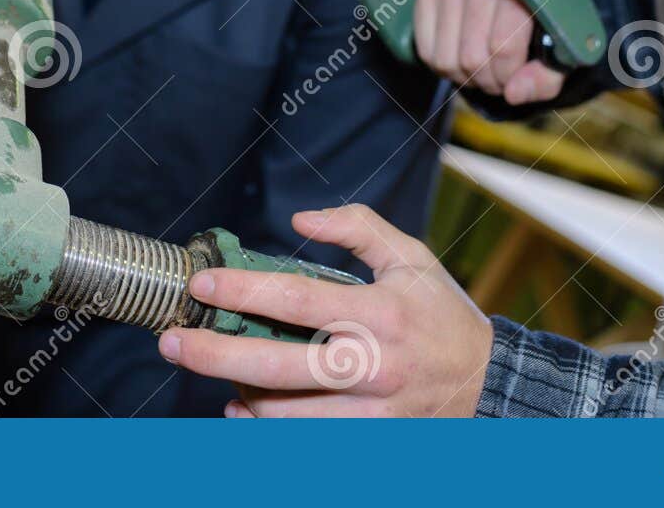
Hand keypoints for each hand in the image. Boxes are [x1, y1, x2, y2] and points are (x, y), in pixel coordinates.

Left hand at [157, 205, 494, 416]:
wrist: (490, 385)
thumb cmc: (443, 315)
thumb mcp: (411, 257)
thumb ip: (357, 228)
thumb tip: (300, 220)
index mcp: (379, 313)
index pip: (298, 298)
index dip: (244, 289)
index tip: (201, 282)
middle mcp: (372, 365)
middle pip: (278, 365)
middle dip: (216, 354)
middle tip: (172, 342)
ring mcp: (371, 412)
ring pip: (286, 414)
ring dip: (238, 394)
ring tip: (209, 375)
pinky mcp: (370, 441)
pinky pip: (305, 442)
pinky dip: (266, 429)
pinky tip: (242, 410)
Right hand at [414, 0, 565, 104]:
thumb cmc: (540, 24)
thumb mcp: (558, 53)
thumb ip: (545, 78)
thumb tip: (512, 94)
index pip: (502, 46)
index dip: (508, 75)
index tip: (517, 77)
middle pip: (472, 57)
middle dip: (488, 81)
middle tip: (499, 77)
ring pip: (446, 59)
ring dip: (465, 78)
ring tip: (482, 68)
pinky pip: (426, 51)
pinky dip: (442, 67)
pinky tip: (461, 57)